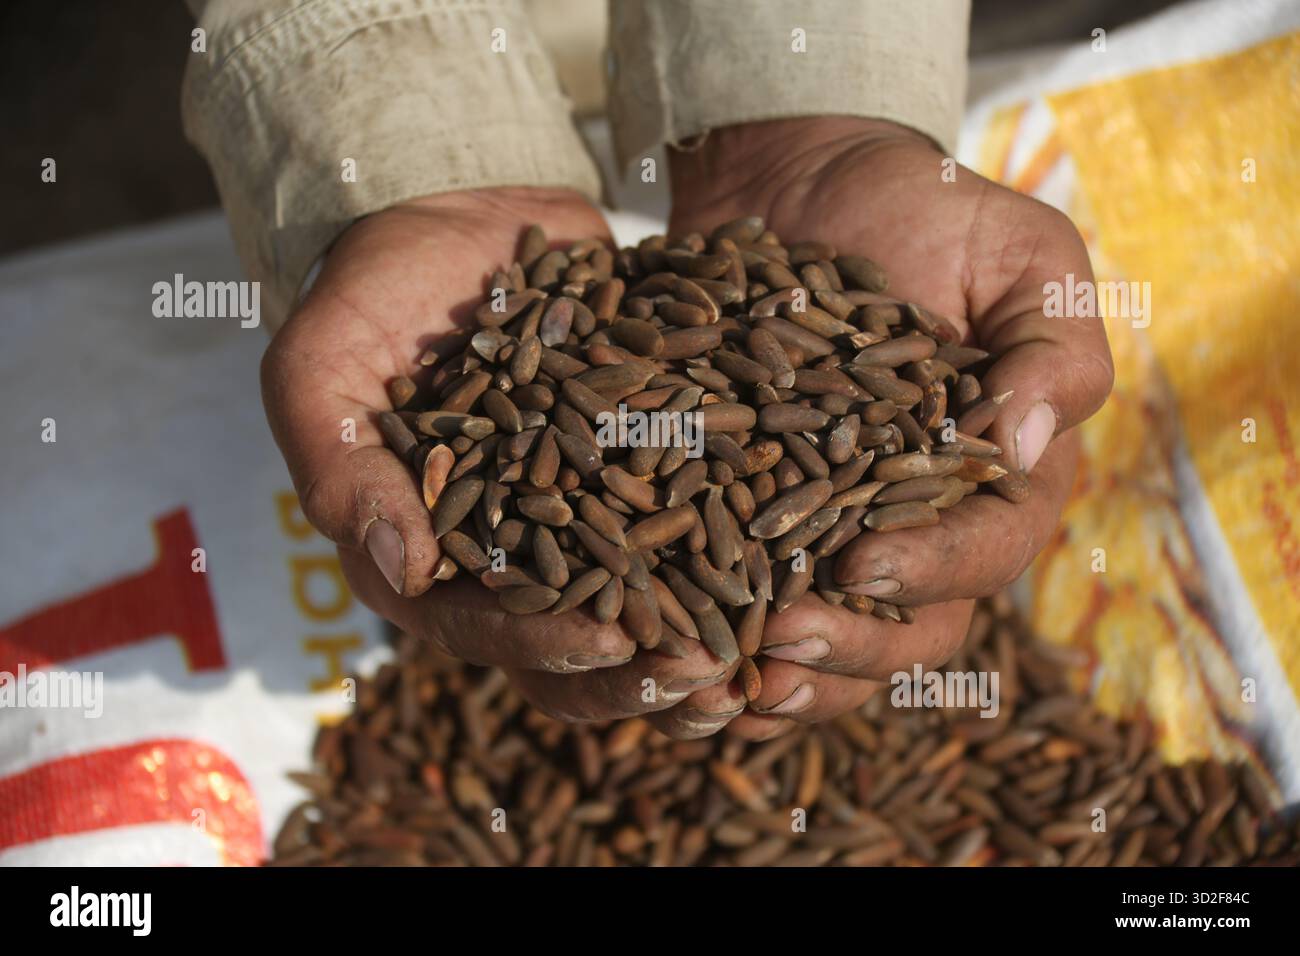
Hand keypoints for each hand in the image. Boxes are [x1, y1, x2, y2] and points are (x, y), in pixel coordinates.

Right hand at [261, 188, 729, 730]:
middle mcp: (514, 547)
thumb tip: (404, 567)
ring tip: (764, 637)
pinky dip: (737, 528)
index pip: (486, 628)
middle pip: (578, 635)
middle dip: (642, 664)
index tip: (613, 648)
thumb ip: (342, 470)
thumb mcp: (321, 372)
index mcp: (431, 553)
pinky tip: (792, 544)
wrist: (453, 210)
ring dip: (702, 621)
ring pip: (647, 590)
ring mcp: (585, 504)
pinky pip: (691, 503)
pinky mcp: (640, 453)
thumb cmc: (366, 292)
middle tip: (710, 675)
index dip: (547, 647)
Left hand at [668, 118, 1113, 738]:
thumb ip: (1051, 348)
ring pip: (825, 645)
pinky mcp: (753, 523)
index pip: (986, 550)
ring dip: (775, 681)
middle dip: (846, 649)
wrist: (807, 183)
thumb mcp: (1021, 255)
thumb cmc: (930, 213)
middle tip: (777, 647)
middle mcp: (920, 527)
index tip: (859, 564)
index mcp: (996, 480)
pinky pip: (741, 608)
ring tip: (713, 690)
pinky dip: (710, 646)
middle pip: (907, 629)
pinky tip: (661, 665)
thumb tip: (1019, 446)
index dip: (932, 571)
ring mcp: (833, 533)